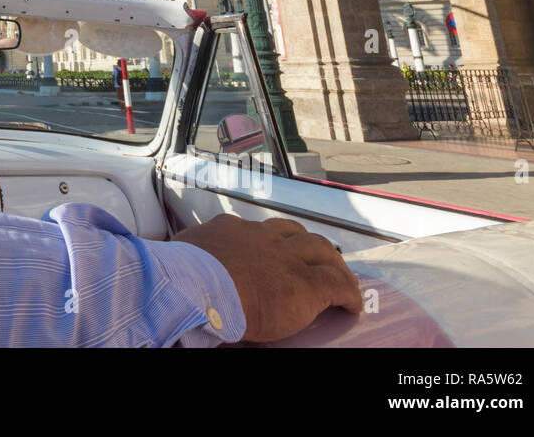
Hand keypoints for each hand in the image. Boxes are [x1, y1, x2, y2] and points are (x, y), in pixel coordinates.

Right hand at [173, 214, 361, 341]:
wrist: (198, 287)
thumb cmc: (181, 276)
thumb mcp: (181, 253)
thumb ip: (191, 252)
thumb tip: (181, 261)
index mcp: (230, 230)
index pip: (256, 230)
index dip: (270, 241)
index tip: (271, 253)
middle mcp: (261, 237)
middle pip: (294, 233)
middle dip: (307, 245)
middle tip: (314, 259)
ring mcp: (286, 258)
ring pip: (320, 250)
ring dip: (332, 263)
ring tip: (339, 277)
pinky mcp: (305, 284)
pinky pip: (337, 284)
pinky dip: (348, 293)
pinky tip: (352, 304)